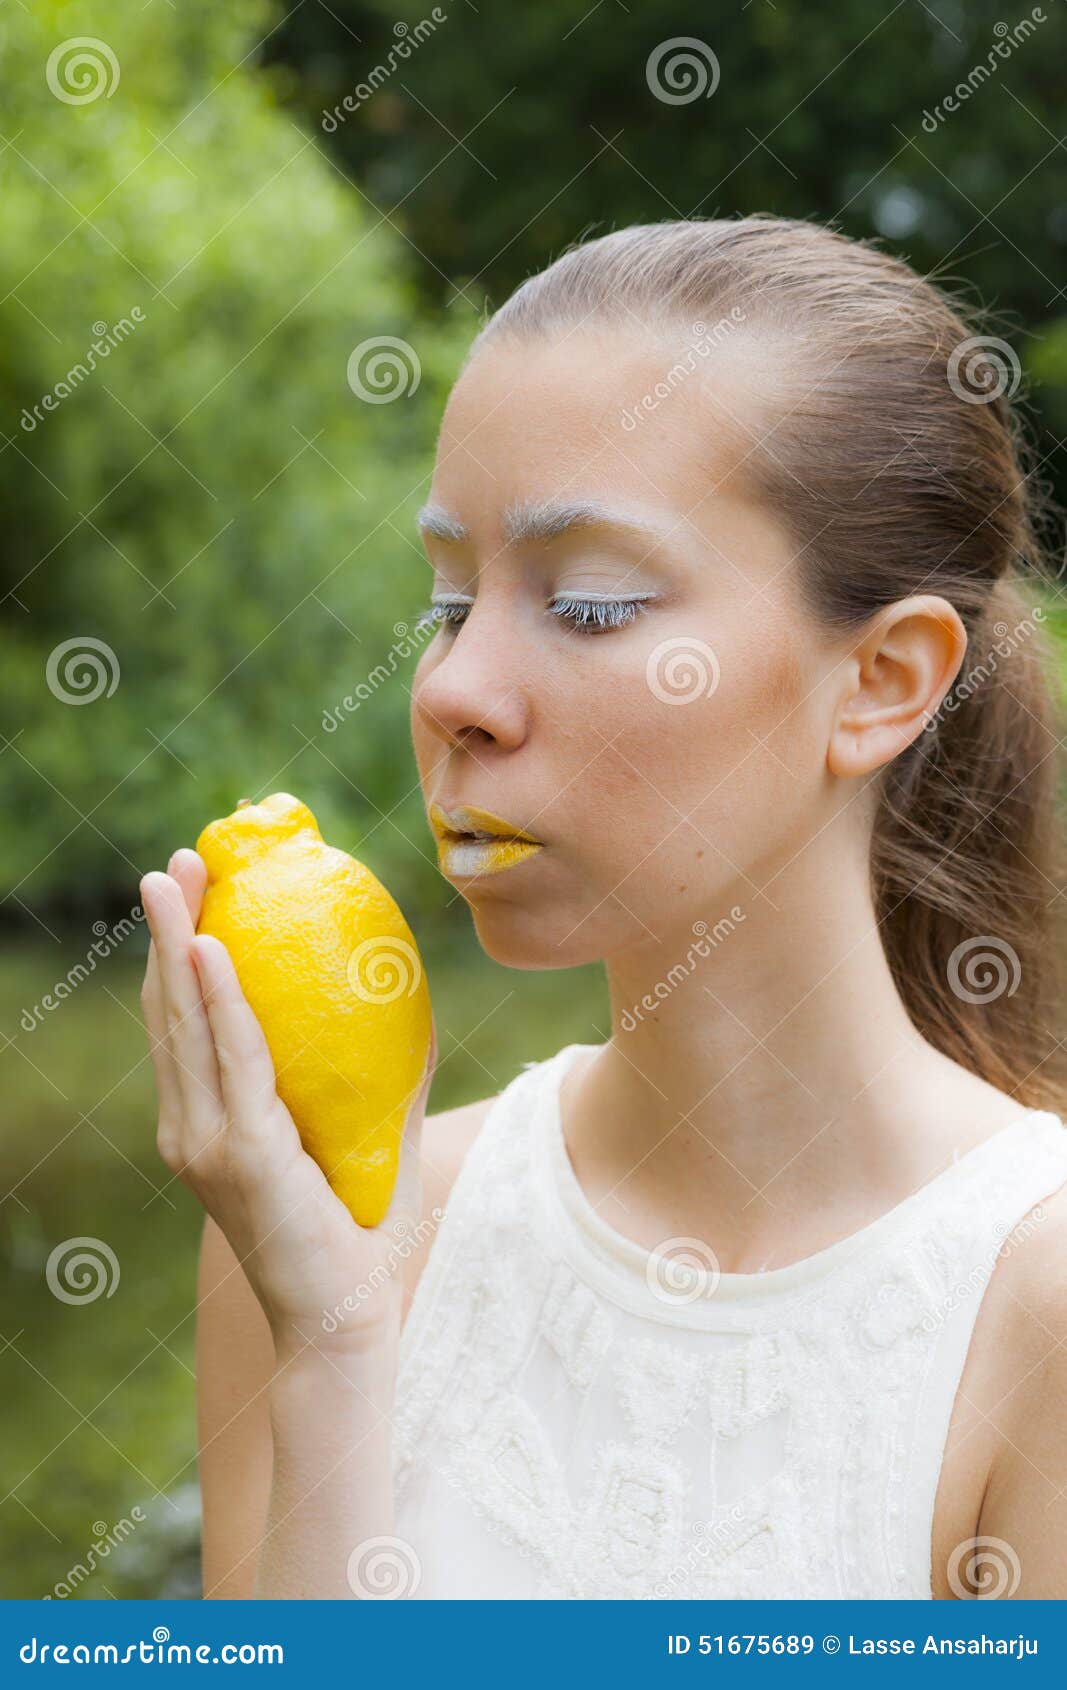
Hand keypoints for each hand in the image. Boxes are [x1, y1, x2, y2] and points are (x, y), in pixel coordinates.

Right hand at [139, 850, 436, 1364]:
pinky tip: (214, 951)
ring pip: (188, 1024)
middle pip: (173, 1009)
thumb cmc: (356, 1232)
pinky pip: (232, 1060)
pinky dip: (220, 1001)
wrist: (345, 1317)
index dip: (181, 953)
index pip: (185, 1023)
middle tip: (178, 862)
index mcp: (210, 1122)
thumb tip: (413, 1003)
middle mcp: (193, 1127)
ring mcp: (207, 1142)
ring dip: (181, 945)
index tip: (192, 889)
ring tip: (178, 883)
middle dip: (172, 929)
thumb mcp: (365, 1136)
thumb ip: (381, 1076)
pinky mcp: (241, 1154)